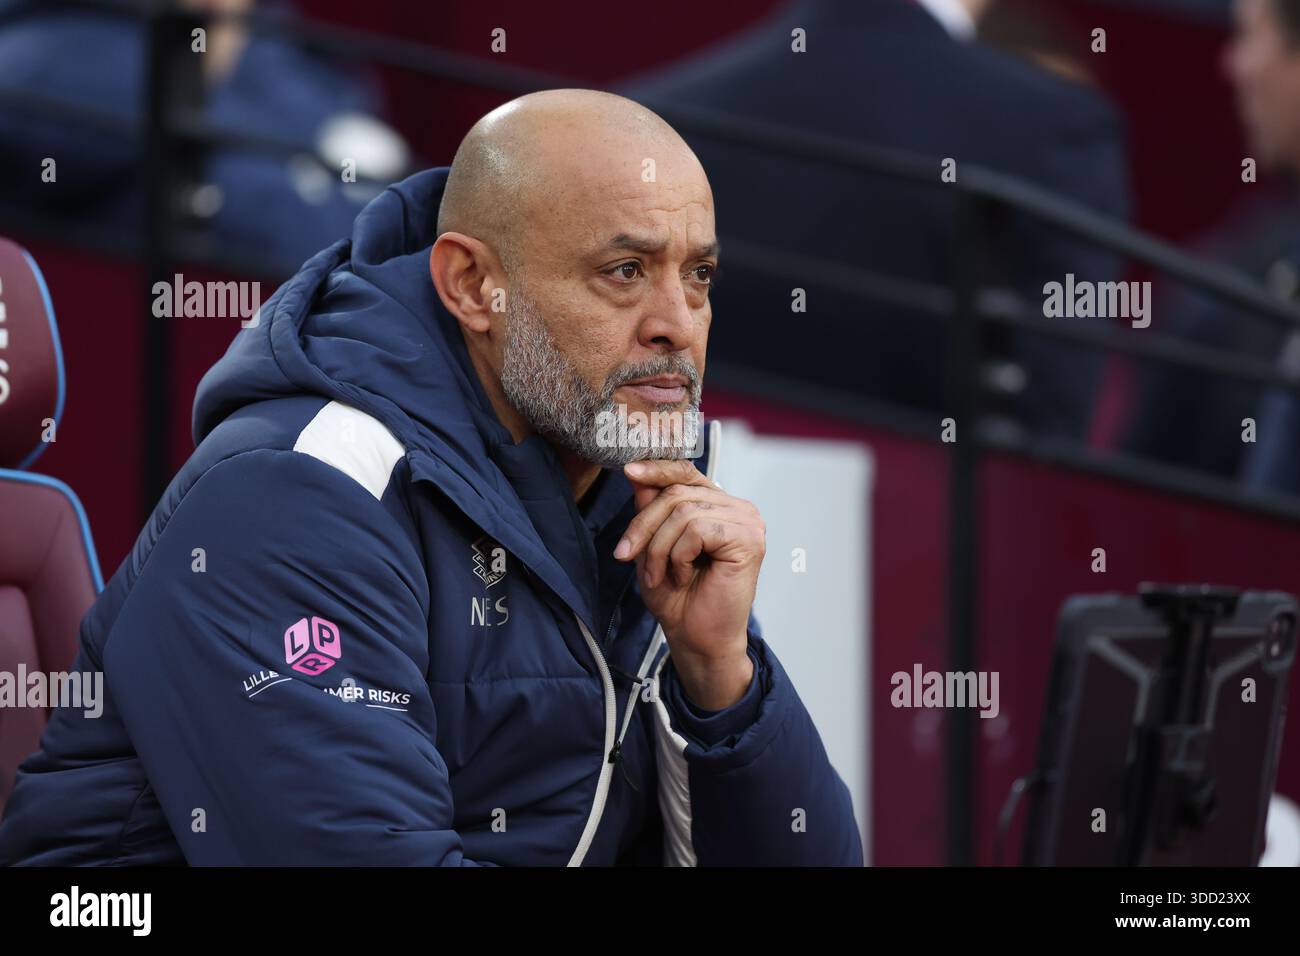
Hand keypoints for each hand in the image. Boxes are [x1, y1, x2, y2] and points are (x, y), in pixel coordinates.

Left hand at [613, 459, 764, 709]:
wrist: (695, 638)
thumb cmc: (677, 596)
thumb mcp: (652, 544)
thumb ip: (650, 507)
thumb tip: (636, 471)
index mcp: (718, 504)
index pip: (685, 472)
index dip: (656, 469)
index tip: (628, 470)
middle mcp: (737, 508)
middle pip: (677, 493)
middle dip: (644, 526)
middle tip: (626, 556)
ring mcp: (747, 522)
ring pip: (683, 512)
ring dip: (659, 548)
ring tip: (661, 574)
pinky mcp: (749, 539)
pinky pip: (697, 529)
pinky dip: (679, 555)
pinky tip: (684, 576)